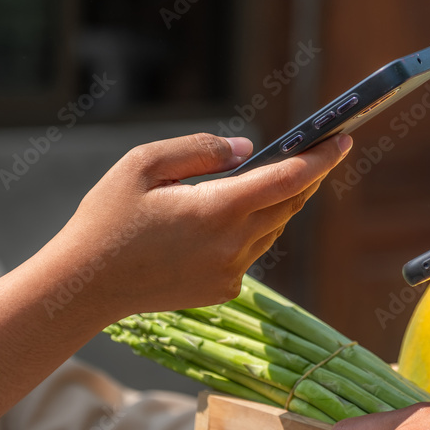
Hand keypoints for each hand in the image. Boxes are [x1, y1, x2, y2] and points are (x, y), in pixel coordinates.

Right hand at [51, 132, 350, 317]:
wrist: (86, 286)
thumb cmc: (107, 218)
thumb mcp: (144, 164)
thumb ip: (200, 150)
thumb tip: (248, 151)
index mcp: (217, 210)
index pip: (289, 179)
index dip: (321, 158)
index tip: (343, 140)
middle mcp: (233, 245)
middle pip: (288, 203)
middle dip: (307, 176)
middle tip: (317, 151)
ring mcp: (231, 273)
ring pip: (273, 228)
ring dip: (280, 201)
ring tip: (279, 175)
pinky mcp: (223, 290)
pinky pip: (253, 251)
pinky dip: (255, 228)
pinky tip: (238, 213)